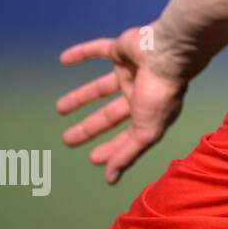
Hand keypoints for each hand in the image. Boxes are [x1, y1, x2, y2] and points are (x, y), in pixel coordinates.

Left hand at [55, 25, 187, 183]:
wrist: (169, 53)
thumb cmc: (161, 94)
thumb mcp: (145, 131)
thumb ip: (128, 153)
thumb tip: (110, 179)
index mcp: (149, 112)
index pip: (126, 135)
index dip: (111, 148)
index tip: (93, 159)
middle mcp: (139, 93)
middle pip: (109, 114)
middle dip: (90, 128)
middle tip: (68, 140)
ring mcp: (130, 71)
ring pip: (101, 87)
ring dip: (81, 97)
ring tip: (59, 109)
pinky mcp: (121, 49)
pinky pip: (98, 50)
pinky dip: (82, 53)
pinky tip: (64, 60)